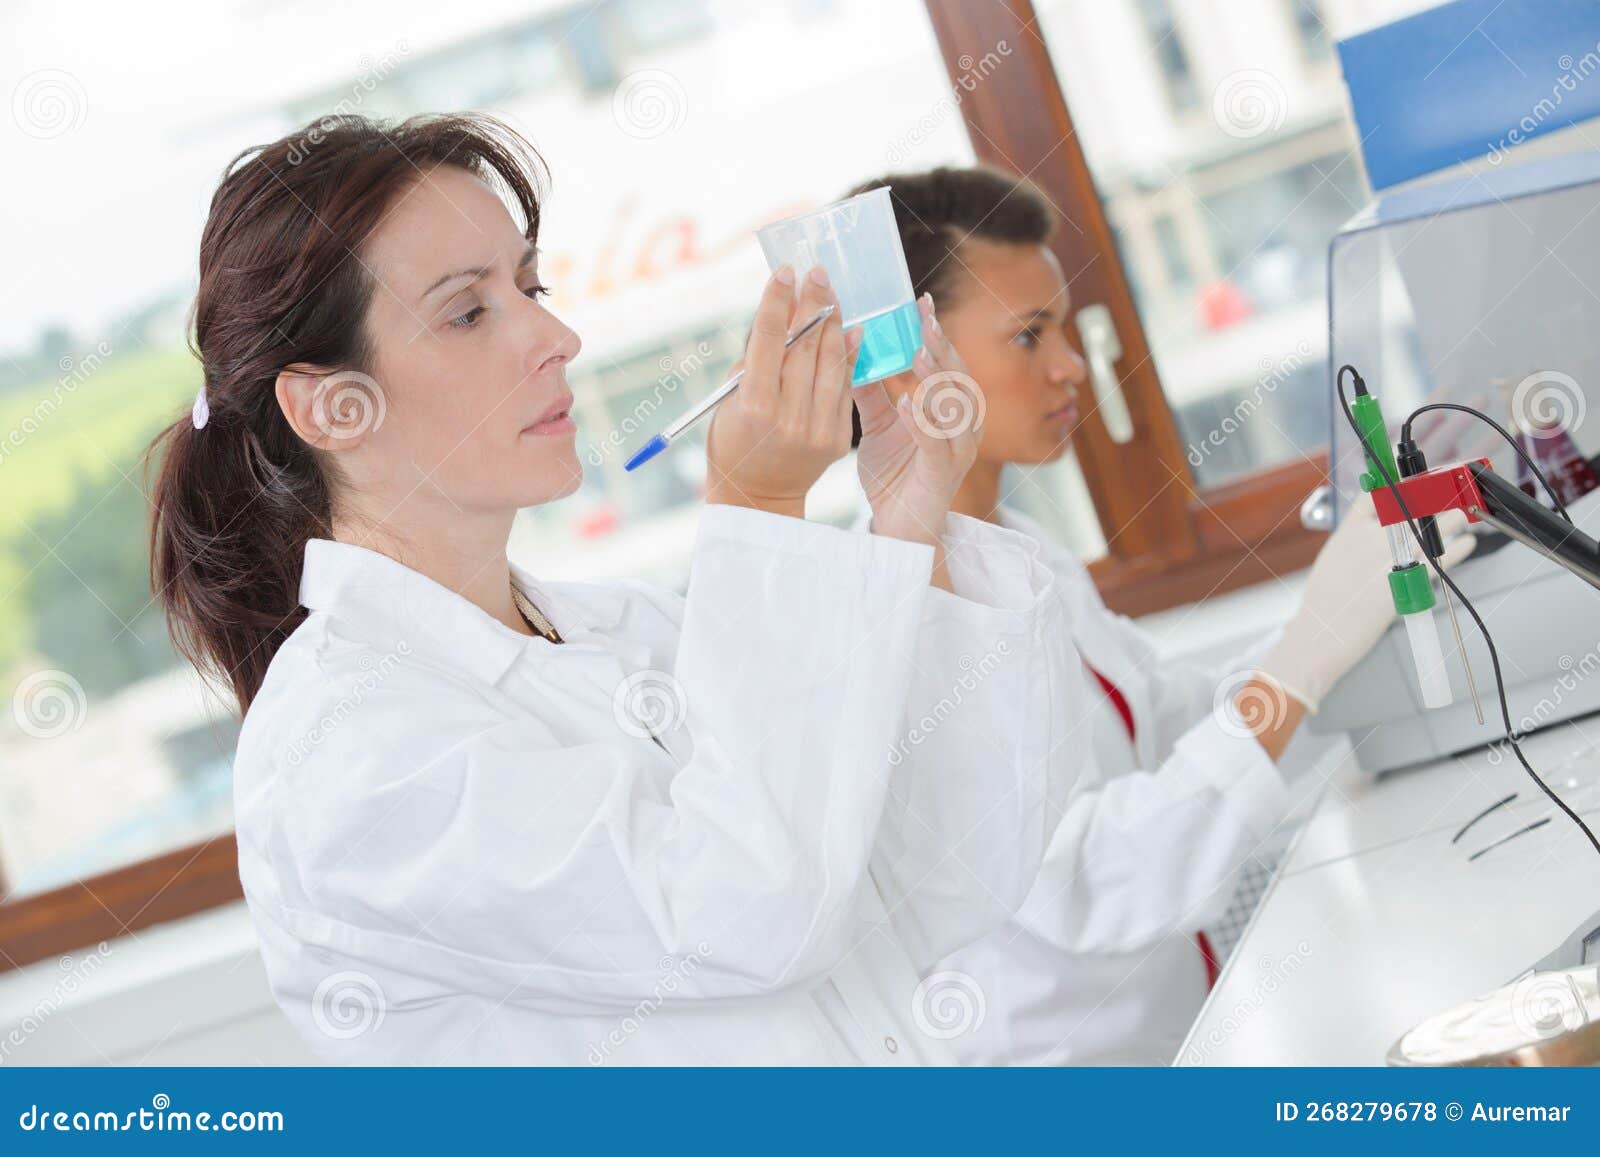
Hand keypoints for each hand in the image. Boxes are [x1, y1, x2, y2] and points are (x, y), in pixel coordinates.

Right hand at [705, 265, 857, 518]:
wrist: (758, 498)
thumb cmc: (733, 442)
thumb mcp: (729, 401)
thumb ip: (752, 361)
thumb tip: (778, 313)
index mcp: (754, 407)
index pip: (768, 341)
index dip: (777, 301)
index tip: (786, 271)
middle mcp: (788, 417)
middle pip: (804, 346)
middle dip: (811, 303)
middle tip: (817, 272)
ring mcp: (816, 428)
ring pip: (829, 363)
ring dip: (832, 322)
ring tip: (832, 293)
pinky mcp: (837, 437)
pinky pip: (844, 387)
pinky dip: (847, 355)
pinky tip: (850, 329)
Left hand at [855, 293, 981, 564]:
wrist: (896, 529)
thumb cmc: (894, 475)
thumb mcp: (878, 425)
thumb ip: (871, 390)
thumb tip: (851, 347)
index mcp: (949, 410)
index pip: (947, 363)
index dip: (937, 333)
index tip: (921, 302)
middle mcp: (961, 427)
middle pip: (960, 378)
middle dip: (942, 347)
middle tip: (923, 319)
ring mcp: (957, 452)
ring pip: (957, 409)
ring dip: (937, 379)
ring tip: (917, 353)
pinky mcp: (944, 476)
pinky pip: (938, 446)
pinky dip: (923, 424)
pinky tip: (907, 405)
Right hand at [1258, 499, 1477, 710]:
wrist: (1324, 631)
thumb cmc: (1325, 601)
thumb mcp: (1332, 558)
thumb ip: (1354, 537)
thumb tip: (1370, 525)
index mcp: (1349, 531)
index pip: (1379, 494)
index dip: (1403, 482)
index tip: (1420, 478)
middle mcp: (1370, 538)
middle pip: (1411, 504)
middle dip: (1436, 493)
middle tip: (1452, 487)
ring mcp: (1388, 557)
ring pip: (1430, 528)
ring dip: (1452, 518)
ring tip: (1464, 513)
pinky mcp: (1405, 580)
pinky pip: (1439, 558)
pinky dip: (1458, 549)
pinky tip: (1468, 543)